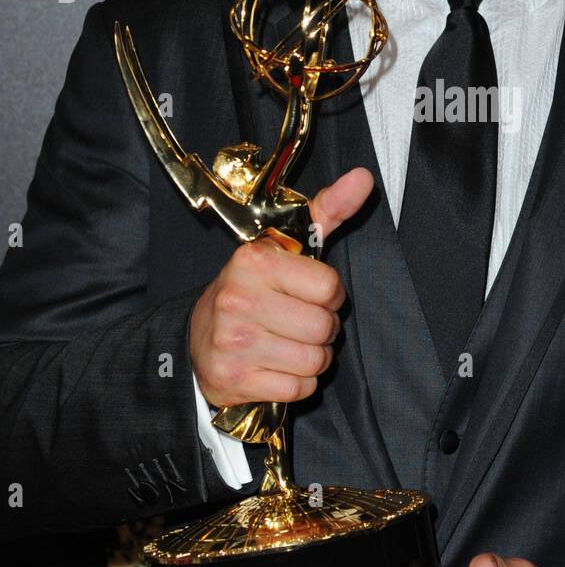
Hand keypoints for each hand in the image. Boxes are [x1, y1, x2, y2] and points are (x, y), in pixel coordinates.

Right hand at [189, 166, 372, 408]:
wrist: (199, 339)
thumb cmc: (256, 290)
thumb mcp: (287, 246)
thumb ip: (328, 210)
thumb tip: (364, 177)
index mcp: (254, 260)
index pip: (330, 287)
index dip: (329, 295)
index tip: (307, 293)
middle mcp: (239, 298)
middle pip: (324, 328)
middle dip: (322, 330)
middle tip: (297, 322)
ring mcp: (232, 341)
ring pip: (315, 360)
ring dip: (312, 358)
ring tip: (288, 344)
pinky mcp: (233, 378)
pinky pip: (299, 389)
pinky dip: (297, 383)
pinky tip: (276, 367)